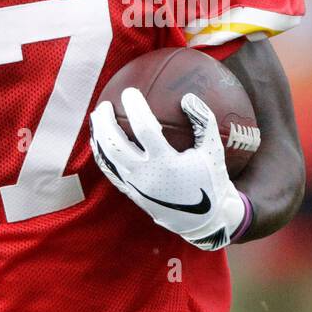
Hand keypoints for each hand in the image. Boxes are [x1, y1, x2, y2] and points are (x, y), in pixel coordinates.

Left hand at [89, 88, 245, 250]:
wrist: (205, 220)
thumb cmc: (211, 180)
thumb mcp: (214, 150)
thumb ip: (203, 121)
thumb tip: (187, 96)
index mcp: (167, 163)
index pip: (144, 128)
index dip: (135, 107)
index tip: (130, 91)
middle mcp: (146, 175)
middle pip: (115, 143)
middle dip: (105, 121)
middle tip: (105, 105)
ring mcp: (135, 186)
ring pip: (107, 157)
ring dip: (98, 135)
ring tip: (97, 118)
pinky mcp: (132, 194)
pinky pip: (110, 171)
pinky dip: (102, 153)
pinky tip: (101, 141)